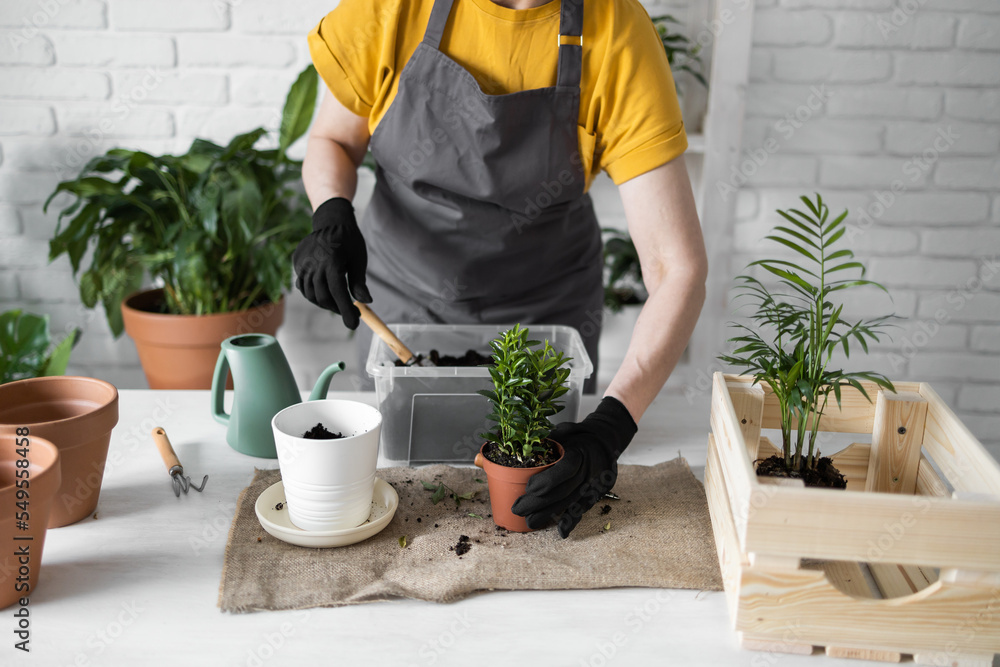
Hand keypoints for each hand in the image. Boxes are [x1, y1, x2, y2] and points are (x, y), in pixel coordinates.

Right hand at [293, 197, 371, 328]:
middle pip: (323, 297)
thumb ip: (359, 282)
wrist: (331, 221)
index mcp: (332, 261)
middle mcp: (314, 263)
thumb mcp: (359, 260)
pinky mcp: (297, 262)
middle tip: (351, 312)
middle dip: (337, 309)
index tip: (354, 325)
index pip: (338, 293)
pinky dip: (313, 293)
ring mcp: (302, 263)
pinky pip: (303, 285)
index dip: (346, 312)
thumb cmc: (350, 241)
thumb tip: (366, 301)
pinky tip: (325, 292)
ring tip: (338, 303)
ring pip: (310, 294)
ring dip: (325, 302)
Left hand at [511, 396, 636, 537]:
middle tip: (518, 509)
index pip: (565, 469)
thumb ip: (547, 441)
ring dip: (549, 515)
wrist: (605, 440)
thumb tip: (520, 448)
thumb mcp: (564, 430)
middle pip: (564, 491)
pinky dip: (572, 521)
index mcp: (580, 452)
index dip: (547, 481)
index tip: (529, 488)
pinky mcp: (595, 495)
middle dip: (538, 503)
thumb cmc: (578, 435)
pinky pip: (583, 510)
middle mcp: (589, 471)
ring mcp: (593, 486)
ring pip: (570, 503)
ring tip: (529, 522)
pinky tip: (561, 532)